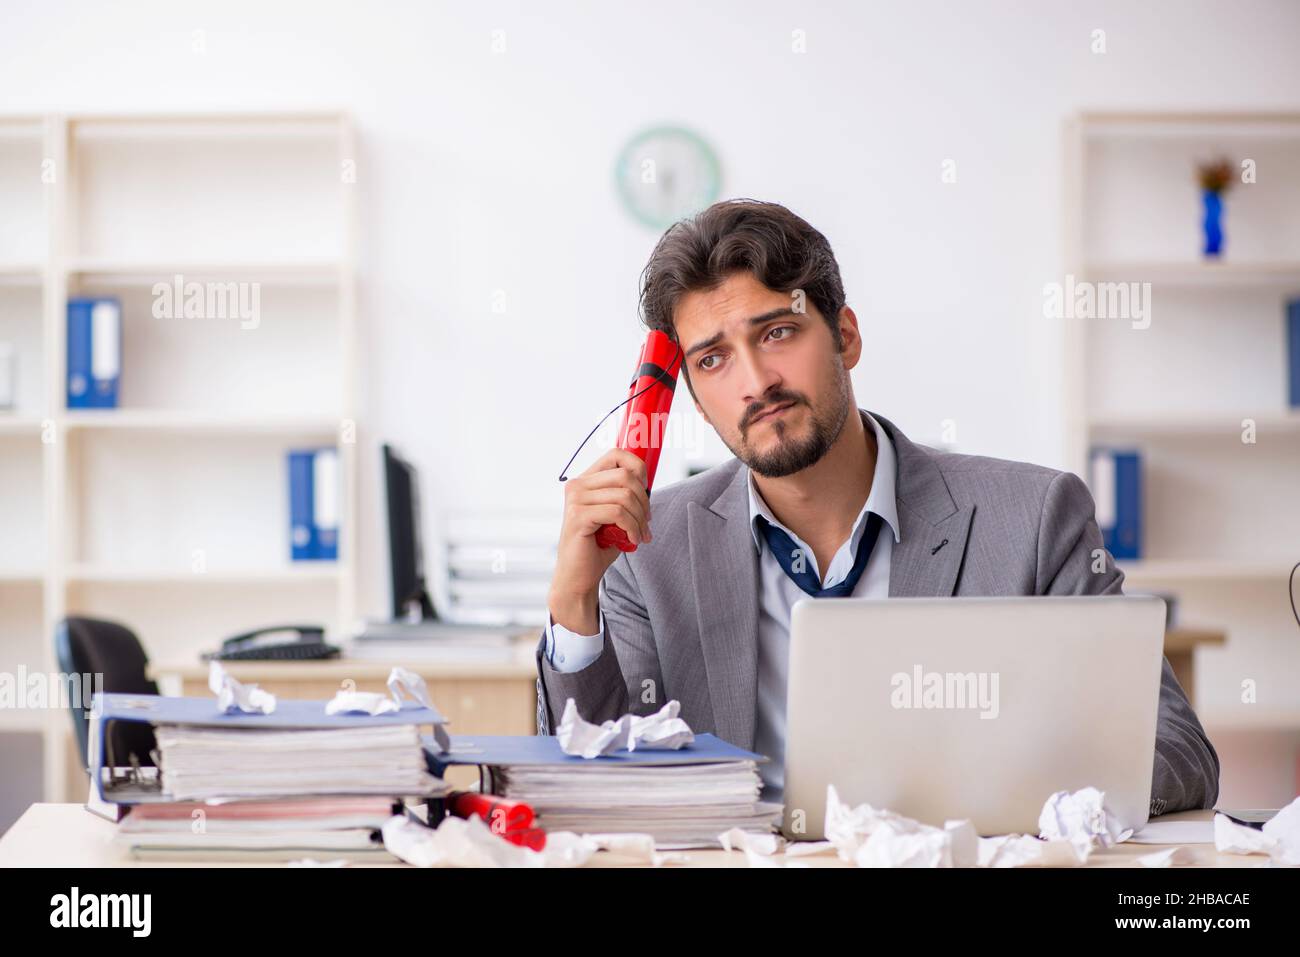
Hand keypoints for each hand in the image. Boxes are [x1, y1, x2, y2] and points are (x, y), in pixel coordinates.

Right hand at [548, 448, 650, 632]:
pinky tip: (633, 540)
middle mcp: (577, 485)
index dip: (638, 468)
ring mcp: (575, 500)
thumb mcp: (615, 514)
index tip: (646, 491)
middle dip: (644, 500)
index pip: (616, 455)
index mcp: (585, 480)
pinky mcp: (578, 517)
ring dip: (640, 518)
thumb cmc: (598, 546)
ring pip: (625, 495)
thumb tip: (647, 481)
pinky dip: (632, 527)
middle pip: (625, 476)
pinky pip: (617, 513)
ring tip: (641, 534)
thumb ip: (625, 495)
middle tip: (647, 521)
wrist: (579, 577)